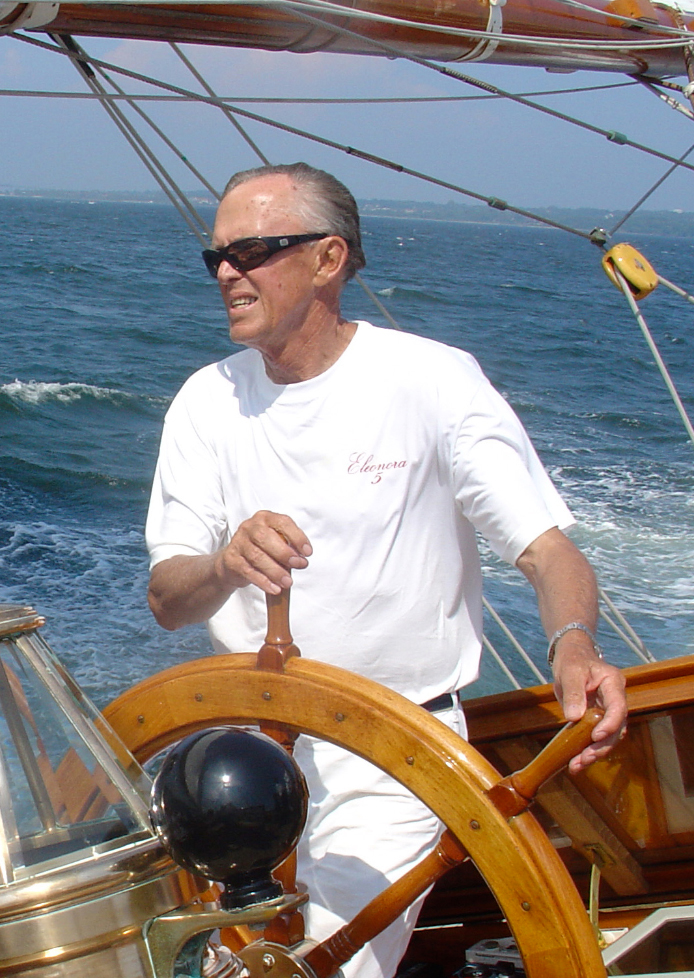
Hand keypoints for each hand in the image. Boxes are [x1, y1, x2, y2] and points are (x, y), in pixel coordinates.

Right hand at [217, 511, 311, 594]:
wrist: (233, 561)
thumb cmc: (261, 549)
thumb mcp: (276, 542)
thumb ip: (289, 547)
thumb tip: (301, 560)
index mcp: (265, 518)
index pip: (282, 522)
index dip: (297, 537)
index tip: (308, 552)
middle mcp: (250, 527)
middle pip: (265, 538)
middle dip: (285, 553)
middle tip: (298, 565)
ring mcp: (238, 542)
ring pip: (257, 556)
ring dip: (275, 571)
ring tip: (287, 582)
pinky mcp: (232, 559)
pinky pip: (248, 571)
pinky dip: (263, 581)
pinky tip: (274, 588)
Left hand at [552, 636, 626, 773]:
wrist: (572, 658)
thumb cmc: (573, 661)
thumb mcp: (570, 672)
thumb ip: (574, 693)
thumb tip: (574, 717)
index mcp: (613, 683)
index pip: (618, 707)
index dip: (610, 724)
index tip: (596, 736)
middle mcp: (615, 700)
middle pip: (616, 728)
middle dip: (601, 746)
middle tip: (584, 759)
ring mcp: (608, 711)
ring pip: (608, 738)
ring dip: (594, 753)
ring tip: (576, 766)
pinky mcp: (597, 721)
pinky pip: (595, 739)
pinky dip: (586, 751)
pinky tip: (575, 763)